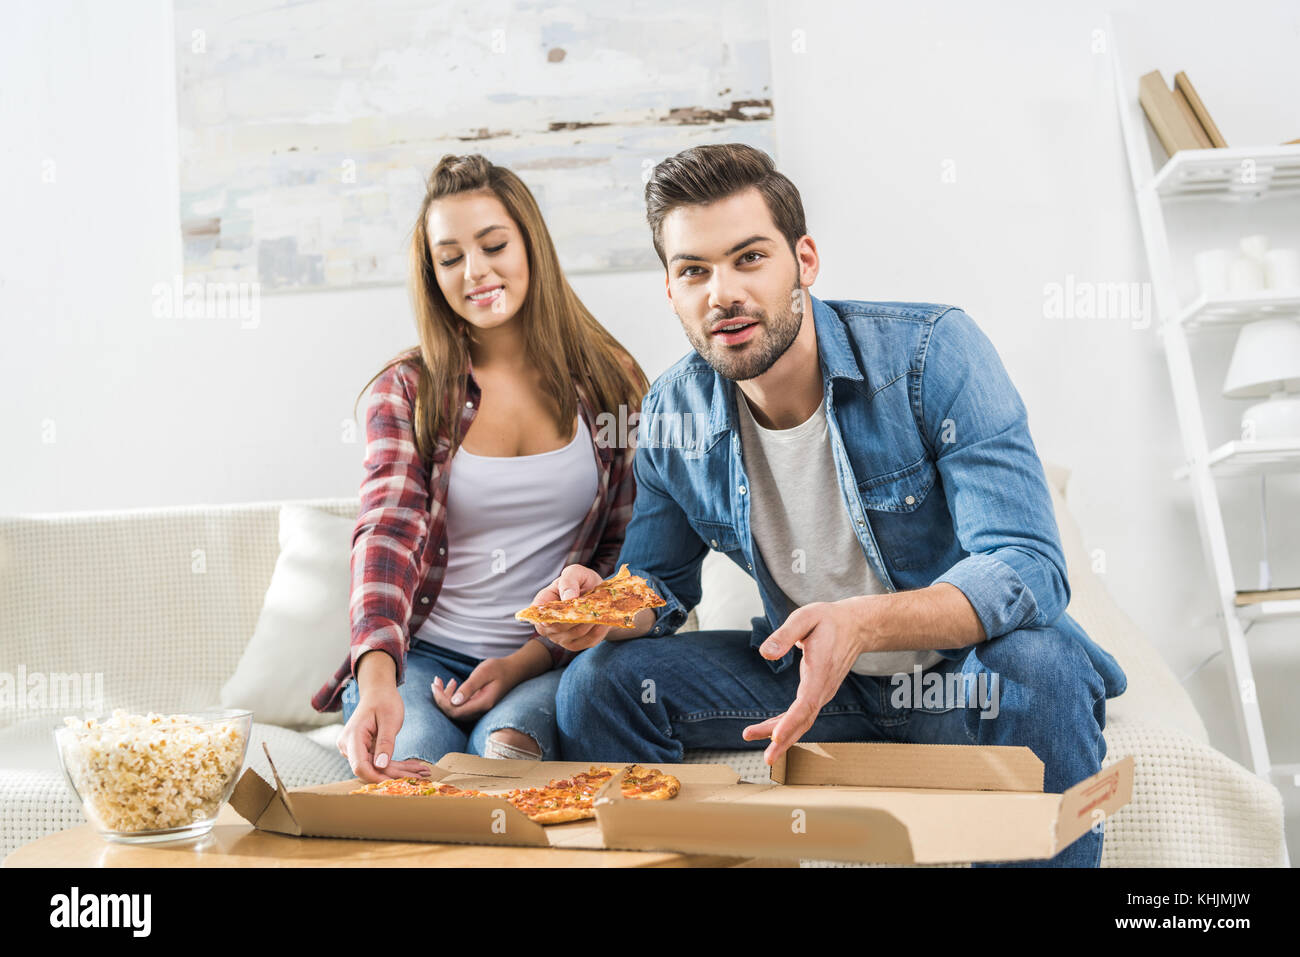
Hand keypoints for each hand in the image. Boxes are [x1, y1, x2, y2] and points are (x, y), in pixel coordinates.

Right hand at [337, 684, 432, 783]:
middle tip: (421, 776)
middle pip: (371, 768)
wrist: (378, 691)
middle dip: (396, 774)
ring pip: (377, 767)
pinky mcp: (363, 750)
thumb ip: (385, 743)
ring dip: (400, 770)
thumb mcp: (390, 720)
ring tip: (422, 772)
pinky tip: (414, 767)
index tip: (397, 784)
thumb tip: (381, 766)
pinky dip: (397, 764)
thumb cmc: (384, 701)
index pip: (360, 766)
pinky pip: (379, 761)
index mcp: (352, 737)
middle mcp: (349, 745)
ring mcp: (354, 749)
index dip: (377, 777)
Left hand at [430, 656, 521, 719]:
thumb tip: (454, 701)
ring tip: (441, 681)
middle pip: (453, 712)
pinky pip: (461, 705)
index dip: (441, 700)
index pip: (455, 710)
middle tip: (436, 682)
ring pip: (456, 709)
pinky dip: (452, 696)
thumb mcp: (483, 673)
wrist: (514, 670)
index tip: (435, 685)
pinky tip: (453, 683)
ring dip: (445, 697)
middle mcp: (480, 710)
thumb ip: (469, 687)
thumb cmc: (499, 668)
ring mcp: (479, 708)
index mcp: (482, 703)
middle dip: (441, 698)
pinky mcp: (478, 704)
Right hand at [526, 564, 612, 651]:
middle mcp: (547, 623)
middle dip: (576, 616)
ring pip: (574, 634)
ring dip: (589, 622)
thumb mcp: (576, 573)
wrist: (600, 597)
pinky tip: (601, 621)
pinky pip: (587, 641)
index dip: (545, 616)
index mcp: (543, 602)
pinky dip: (597, 631)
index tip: (562, 611)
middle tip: (591, 605)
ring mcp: (559, 636)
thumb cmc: (583, 582)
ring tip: (598, 610)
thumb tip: (568, 597)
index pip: (536, 613)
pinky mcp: (575, 644)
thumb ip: (569, 581)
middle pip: (558, 627)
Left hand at [741, 597, 872, 765]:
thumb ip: (785, 634)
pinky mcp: (818, 693)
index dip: (791, 721)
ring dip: (781, 734)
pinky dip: (785, 724)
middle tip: (767, 758)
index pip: (807, 703)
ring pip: (802, 720)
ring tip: (752, 737)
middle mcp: (824, 688)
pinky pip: (802, 714)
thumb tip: (765, 653)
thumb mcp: (805, 618)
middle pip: (804, 720)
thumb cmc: (828, 620)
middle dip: (784, 740)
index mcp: (821, 671)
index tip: (776, 736)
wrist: (855, 626)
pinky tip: (768, 730)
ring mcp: (822, 692)